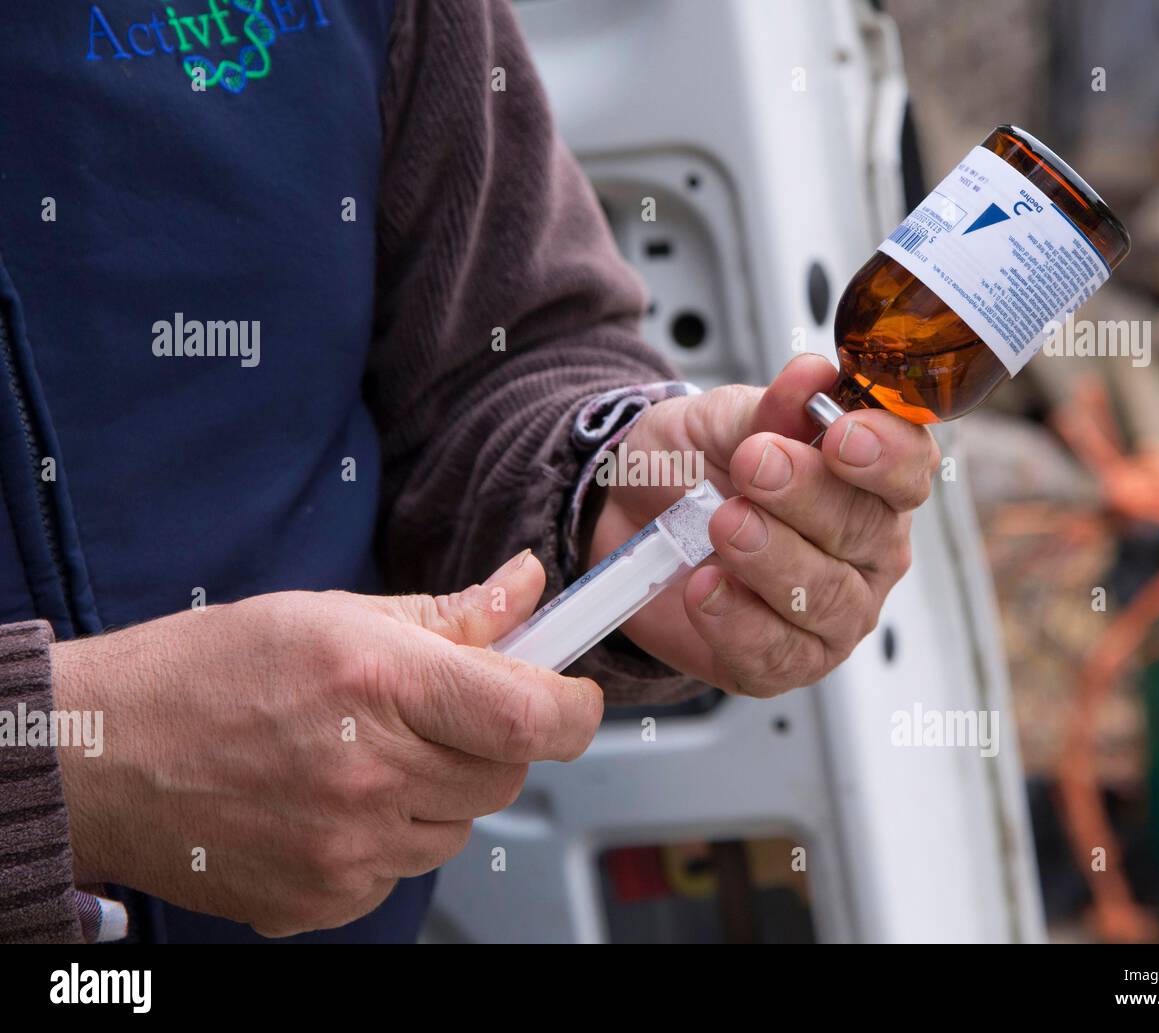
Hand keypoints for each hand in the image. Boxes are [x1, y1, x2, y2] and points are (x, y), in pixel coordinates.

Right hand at [51, 552, 601, 935]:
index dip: (573, 707)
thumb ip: (451, 613)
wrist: (106, 756)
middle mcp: (371, 772)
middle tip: (439, 713)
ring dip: (442, 790)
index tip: (573, 695)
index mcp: (381, 683)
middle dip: (495, 739)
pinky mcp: (324, 897)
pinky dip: (392, 834)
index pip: (530, 715)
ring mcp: (347, 847)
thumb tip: (527, 588)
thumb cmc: (210, 672)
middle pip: (506, 773)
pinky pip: (405, 867)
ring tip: (368, 753)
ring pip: (461, 825)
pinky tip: (335, 799)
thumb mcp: (336, 613)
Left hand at [589, 354, 939, 695]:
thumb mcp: (722, 422)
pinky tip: (704, 586)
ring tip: (722, 524)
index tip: (839, 434)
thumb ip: (771, 408)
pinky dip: (736, 620)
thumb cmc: (694, 468)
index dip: (884, 452)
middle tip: (753, 465)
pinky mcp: (786, 662)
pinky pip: (776, 653)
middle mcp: (869, 550)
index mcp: (871, 480)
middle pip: (866, 531)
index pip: (909, 467)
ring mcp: (835, 612)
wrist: (630, 521)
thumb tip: (813, 374)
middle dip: (806, 496)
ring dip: (772, 558)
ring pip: (828, 598)